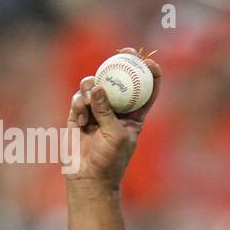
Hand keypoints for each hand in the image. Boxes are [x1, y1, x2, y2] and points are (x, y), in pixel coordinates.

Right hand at [65, 47, 161, 189]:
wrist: (88, 177)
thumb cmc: (110, 160)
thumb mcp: (115, 135)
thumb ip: (106, 110)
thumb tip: (96, 86)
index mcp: (135, 116)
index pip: (147, 90)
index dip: (151, 73)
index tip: (149, 61)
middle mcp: (117, 110)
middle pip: (121, 80)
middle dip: (122, 62)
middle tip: (122, 52)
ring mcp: (97, 110)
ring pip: (95, 85)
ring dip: (92, 86)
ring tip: (89, 95)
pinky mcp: (79, 114)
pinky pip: (79, 99)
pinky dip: (79, 103)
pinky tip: (81, 117)